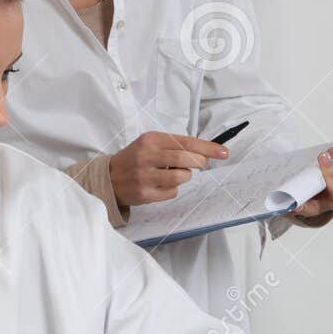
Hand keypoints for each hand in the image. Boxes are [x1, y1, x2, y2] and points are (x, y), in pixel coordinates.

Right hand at [109, 132, 227, 208]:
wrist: (109, 177)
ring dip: (184, 177)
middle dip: (199, 163)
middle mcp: (147, 156)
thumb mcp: (151, 144)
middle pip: (186, 159)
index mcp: (151, 140)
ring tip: (173, 174)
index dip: (208, 148)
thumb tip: (205, 153)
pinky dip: (172, 189)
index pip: (186, 142)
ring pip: (181, 177)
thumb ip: (174, 145)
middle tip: (201, 164)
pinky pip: (172, 192)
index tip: (223, 152)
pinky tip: (161, 185)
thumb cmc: (136, 158)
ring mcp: (145, 176)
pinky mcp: (145, 194)